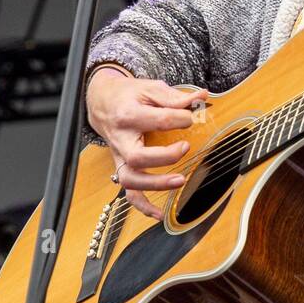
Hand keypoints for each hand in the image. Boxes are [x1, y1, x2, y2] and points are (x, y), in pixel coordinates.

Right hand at [87, 70, 208, 219]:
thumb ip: (174, 97)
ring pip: (131, 178)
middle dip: (164, 156)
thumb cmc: (128, 96)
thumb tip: (201, 98)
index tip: (191, 116)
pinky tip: (159, 214)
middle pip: (138, 156)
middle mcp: (121, 139)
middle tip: (186, 147)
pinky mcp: (122, 167)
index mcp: (128, 115)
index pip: (158, 121)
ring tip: (179, 181)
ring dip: (155, 184)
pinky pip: (129, 192)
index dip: (181, 118)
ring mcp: (120, 156)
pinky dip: (142, 206)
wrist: (102, 102)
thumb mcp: (149, 89)